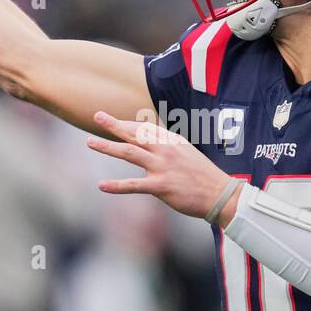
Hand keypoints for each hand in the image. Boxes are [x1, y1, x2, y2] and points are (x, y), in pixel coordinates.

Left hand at [86, 111, 240, 220]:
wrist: (220, 194)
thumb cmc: (203, 176)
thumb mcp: (186, 154)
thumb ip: (168, 149)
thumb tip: (151, 148)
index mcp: (172, 141)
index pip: (145, 127)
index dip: (127, 124)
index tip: (112, 121)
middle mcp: (165, 150)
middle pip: (134, 133)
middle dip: (113, 125)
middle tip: (97, 116)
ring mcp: (162, 167)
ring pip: (129, 152)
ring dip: (107, 147)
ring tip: (90, 142)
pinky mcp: (161, 186)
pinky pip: (134, 185)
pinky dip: (116, 185)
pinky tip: (101, 185)